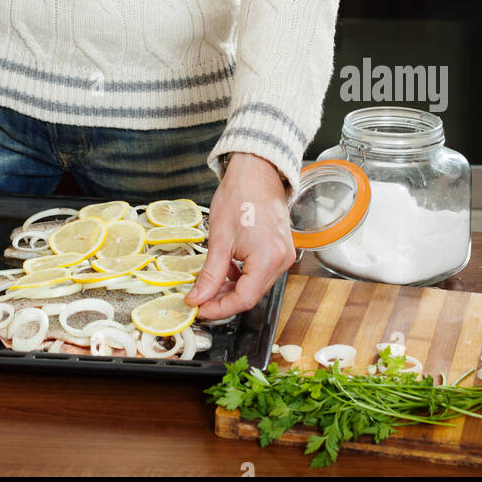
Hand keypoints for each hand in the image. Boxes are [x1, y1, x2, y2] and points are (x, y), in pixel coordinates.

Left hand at [186, 152, 295, 318]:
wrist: (256, 171)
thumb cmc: (240, 196)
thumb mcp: (219, 239)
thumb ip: (209, 274)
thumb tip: (197, 299)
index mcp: (268, 260)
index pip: (243, 300)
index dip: (218, 309)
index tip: (199, 310)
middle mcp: (281, 261)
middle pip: (250, 295)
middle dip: (223, 299)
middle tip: (199, 300)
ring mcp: (283, 255)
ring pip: (255, 285)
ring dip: (232, 287)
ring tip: (209, 283)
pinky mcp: (280, 249)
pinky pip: (260, 272)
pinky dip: (242, 275)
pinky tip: (226, 268)